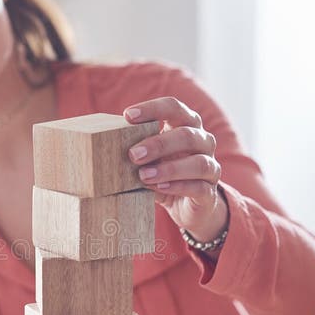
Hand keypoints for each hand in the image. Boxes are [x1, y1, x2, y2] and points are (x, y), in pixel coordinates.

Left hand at [124, 97, 227, 241]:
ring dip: (168, 169)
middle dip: (158, 143)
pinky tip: (158, 188)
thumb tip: (104, 146)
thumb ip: (136, 151)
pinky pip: (198, 187)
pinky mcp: (209, 193)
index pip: (174, 107)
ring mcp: (210, 168)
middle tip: (133, 154)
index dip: (152, 109)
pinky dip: (177, 186)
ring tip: (143, 176)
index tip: (127, 116)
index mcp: (187, 126)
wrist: (187, 207)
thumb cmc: (164, 175)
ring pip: (197, 162)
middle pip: (187, 135)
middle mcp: (203, 142)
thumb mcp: (148, 160)